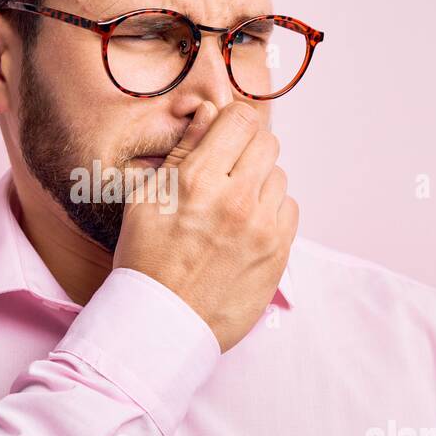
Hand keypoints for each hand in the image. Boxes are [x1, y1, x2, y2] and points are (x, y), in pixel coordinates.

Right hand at [113, 99, 297, 352]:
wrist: (163, 322)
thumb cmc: (146, 260)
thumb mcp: (146, 198)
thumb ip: (183, 151)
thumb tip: (208, 113)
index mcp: (199, 180)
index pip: (241, 119)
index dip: (230, 123)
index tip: (222, 136)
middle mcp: (237, 199)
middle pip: (267, 142)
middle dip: (246, 150)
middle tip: (226, 172)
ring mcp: (263, 228)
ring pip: (279, 176)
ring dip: (259, 183)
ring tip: (232, 207)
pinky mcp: (278, 253)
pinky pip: (290, 209)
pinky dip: (272, 212)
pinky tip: (246, 228)